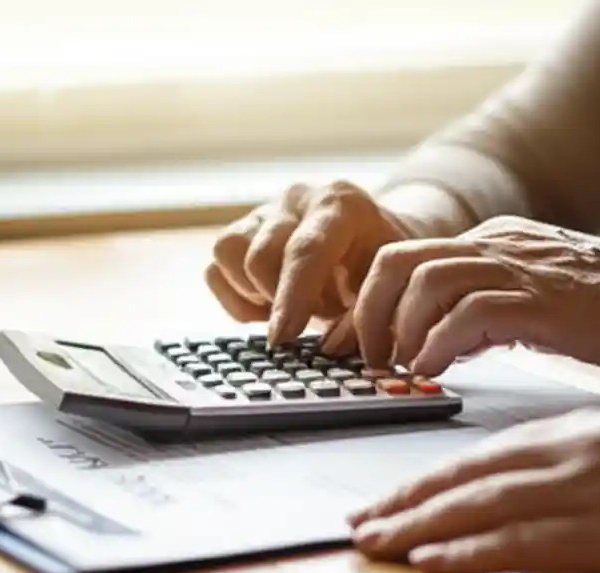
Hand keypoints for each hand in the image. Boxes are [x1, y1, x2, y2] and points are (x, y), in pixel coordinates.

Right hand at [205, 181, 412, 352]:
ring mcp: (265, 210)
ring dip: (253, 294)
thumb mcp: (384, 290)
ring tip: (289, 306)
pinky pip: (215, 269)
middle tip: (310, 319)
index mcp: (340, 205)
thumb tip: (327, 347)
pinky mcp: (241, 230)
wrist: (373, 241)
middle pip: (259, 257)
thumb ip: (360, 318)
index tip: (283, 338)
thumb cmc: (380, 268)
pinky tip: (269, 303)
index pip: (306, 251)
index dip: (291, 298)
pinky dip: (236, 298)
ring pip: (227, 253)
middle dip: (277, 301)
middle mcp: (298, 198)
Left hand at [348, 409, 599, 572]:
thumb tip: (526, 478)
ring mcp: (586, 492)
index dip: (427, 477)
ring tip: (373, 543)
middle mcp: (569, 454)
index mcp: (574, 430)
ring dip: (417, 528)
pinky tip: (432, 561)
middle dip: (404, 502)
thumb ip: (575, 454)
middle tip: (356, 522)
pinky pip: (520, 544)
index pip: (480, 453)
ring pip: (479, 508)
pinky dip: (469, 553)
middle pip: (466, 478)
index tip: (387, 495)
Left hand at [352, 215, 599, 373]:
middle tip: (363, 359)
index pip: (403, 260)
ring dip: (398, 332)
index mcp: (493, 242)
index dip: (366, 304)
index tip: (350, 343)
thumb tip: (440, 341)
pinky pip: (465, 314)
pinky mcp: (541, 299)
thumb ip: (487, 311)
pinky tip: (436, 370)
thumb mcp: (537, 301)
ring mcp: (519, 267)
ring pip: (421, 282)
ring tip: (400, 368)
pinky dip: (437, 344)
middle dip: (366, 314)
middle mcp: (496, 245)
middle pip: (395, 261)